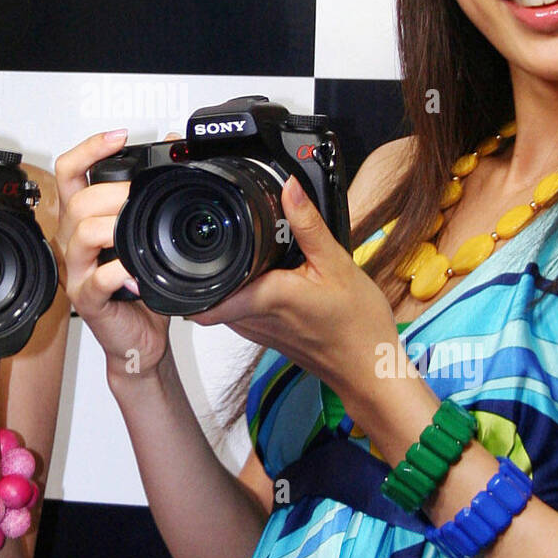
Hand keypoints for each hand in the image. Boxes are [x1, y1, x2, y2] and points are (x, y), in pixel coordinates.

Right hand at [54, 130, 170, 382]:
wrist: (140, 337)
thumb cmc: (143, 283)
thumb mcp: (149, 232)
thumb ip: (151, 192)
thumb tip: (170, 146)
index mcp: (83, 218)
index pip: (69, 172)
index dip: (89, 149)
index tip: (120, 136)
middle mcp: (72, 240)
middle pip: (76, 200)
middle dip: (114, 191)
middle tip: (142, 196)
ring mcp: (76, 271)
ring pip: (81, 233)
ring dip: (115, 226)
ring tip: (139, 232)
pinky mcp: (87, 300)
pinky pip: (95, 279)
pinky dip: (120, 272)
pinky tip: (138, 273)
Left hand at [191, 175, 396, 409]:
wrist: (370, 368)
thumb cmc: (358, 325)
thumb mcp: (337, 264)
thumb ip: (308, 225)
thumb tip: (289, 189)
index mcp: (265, 297)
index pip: (202, 299)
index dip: (187, 277)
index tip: (192, 252)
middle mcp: (253, 319)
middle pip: (209, 292)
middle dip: (212, 266)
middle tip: (229, 240)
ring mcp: (257, 332)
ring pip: (222, 302)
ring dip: (228, 280)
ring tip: (250, 256)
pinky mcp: (264, 337)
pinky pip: (239, 311)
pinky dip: (244, 293)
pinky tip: (266, 278)